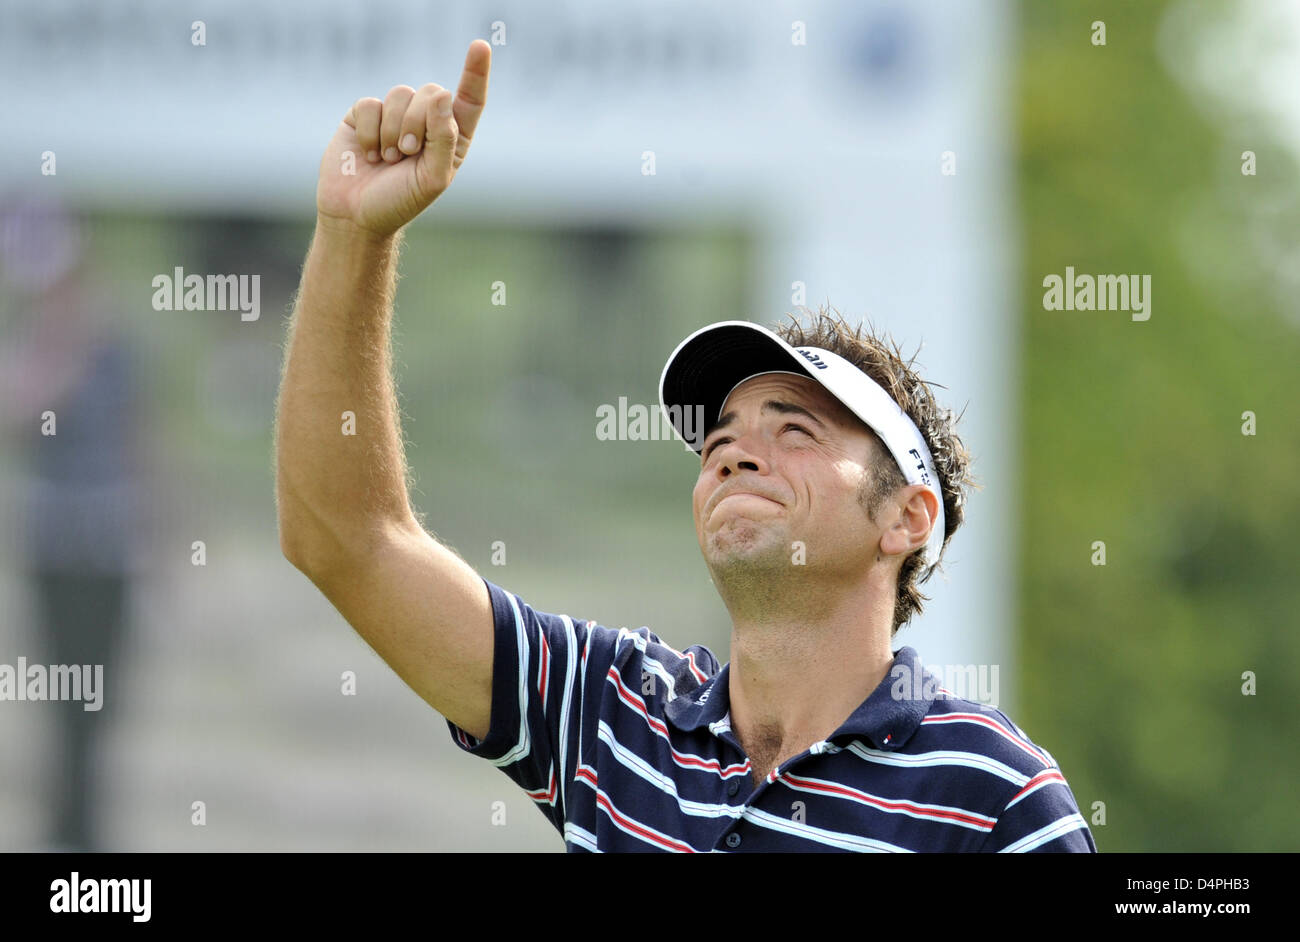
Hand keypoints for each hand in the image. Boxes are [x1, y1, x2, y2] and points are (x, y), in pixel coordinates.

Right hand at [315, 39, 490, 237]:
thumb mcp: (432, 178)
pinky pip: (370, 104)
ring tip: (387, 159)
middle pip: (432, 93)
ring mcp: (393, 116)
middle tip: (406, 154)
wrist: (355, 216)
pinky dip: (369, 132)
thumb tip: (444, 96)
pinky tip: (367, 154)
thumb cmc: (400, 202)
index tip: (481, 47)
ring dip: (392, 130)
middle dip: (418, 123)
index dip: (475, 73)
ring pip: (400, 94)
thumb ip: (443, 139)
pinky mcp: (364, 115)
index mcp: (450, 138)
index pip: (469, 101)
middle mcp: (425, 122)